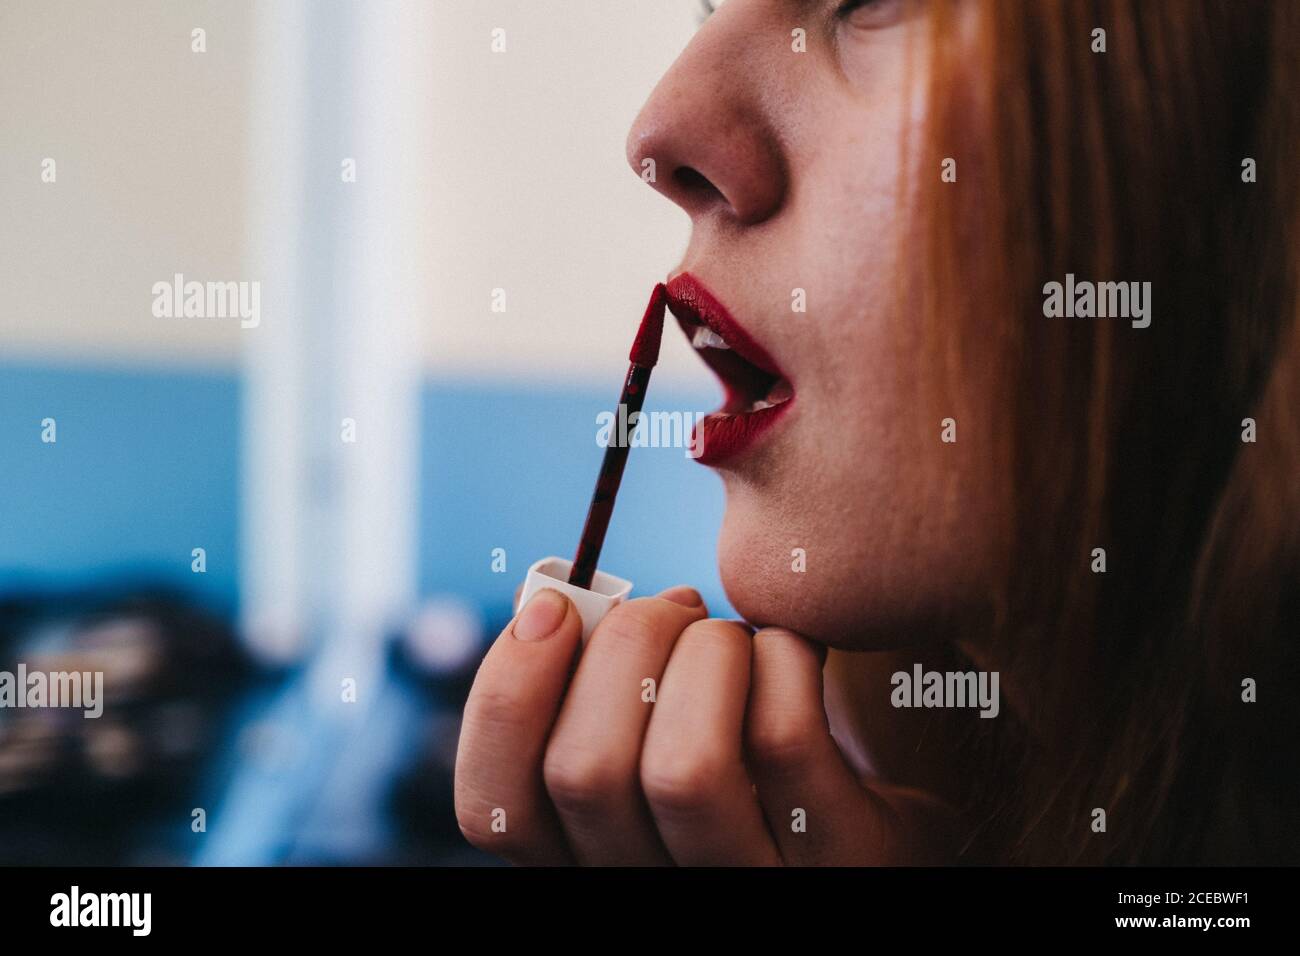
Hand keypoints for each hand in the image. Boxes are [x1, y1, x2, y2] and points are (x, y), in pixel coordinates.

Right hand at [454, 586, 954, 864]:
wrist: (877, 835)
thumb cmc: (746, 758)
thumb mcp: (654, 737)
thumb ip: (596, 691)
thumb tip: (556, 604)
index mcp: (592, 860)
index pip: (494, 809)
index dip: (506, 695)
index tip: (550, 610)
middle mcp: (655, 891)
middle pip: (585, 773)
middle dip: (622, 645)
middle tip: (672, 606)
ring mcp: (751, 888)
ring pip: (685, 768)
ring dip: (703, 654)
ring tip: (730, 635)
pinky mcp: (843, 858)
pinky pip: (786, 738)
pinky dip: (782, 657)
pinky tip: (793, 649)